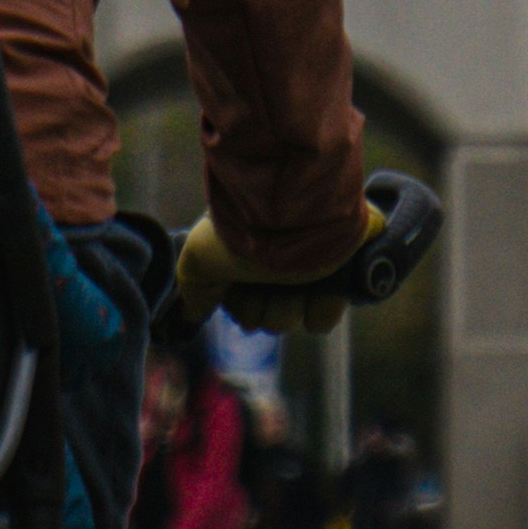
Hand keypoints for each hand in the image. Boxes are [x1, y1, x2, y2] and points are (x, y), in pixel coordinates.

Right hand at [172, 212, 361, 340]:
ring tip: (292, 275)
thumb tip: (188, 318)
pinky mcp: (339, 278)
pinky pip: (322, 320)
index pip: (242, 311)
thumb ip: (195, 292)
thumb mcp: (200, 258)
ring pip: (291, 320)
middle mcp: (278, 268)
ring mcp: (310, 273)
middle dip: (263, 306)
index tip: (238, 282)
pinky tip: (316, 282)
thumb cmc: (241, 231)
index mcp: (249, 262)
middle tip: (265, 279)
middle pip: (265, 319)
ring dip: (287, 305)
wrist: (292, 208)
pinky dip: (319, 306)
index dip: (240, 304)